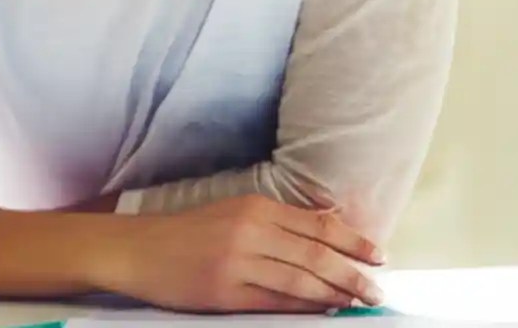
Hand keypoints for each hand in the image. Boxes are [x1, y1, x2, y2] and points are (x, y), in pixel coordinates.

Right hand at [103, 194, 385, 312]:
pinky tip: (324, 311)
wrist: (139, 249)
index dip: (353, 240)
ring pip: (302, 279)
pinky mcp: (226, 291)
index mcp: (255, 206)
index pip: (318, 223)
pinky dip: (305, 307)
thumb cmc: (188, 233)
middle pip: (317, 252)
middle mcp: (250, 230)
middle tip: (378, 288)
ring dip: (337, 292)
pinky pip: (276, 301)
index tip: (378, 255)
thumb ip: (277, 219)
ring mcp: (238, 261)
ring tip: (361, 302)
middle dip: (354, 272)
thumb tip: (326, 223)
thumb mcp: (234, 211)